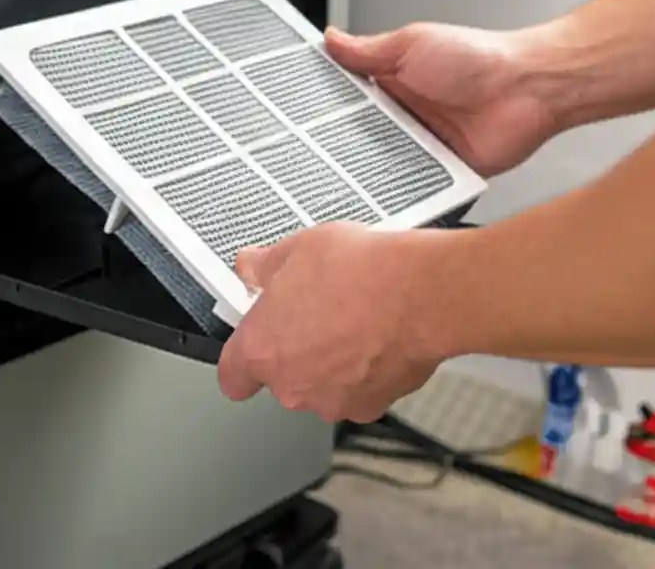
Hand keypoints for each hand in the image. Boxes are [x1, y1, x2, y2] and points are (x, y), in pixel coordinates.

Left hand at [217, 223, 448, 422]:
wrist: (422, 294)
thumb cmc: (362, 273)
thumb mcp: (298, 249)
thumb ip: (264, 266)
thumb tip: (251, 267)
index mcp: (262, 350)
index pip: (232, 376)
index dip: (242, 359)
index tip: (255, 339)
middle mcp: (292, 385)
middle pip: (281, 378)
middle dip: (295, 351)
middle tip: (314, 312)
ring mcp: (332, 400)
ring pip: (321, 385)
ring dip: (330, 362)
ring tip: (350, 320)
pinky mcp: (370, 406)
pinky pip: (357, 390)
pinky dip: (364, 371)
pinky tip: (375, 337)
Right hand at [326, 24, 559, 175]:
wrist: (528, 89)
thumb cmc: (480, 57)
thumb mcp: (412, 44)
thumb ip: (367, 50)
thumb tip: (331, 39)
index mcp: (393, 83)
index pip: (348, 101)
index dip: (326, 109)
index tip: (300, 118)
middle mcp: (405, 116)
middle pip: (359, 137)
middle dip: (340, 145)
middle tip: (314, 153)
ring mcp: (422, 145)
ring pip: (381, 165)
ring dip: (369, 168)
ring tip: (341, 177)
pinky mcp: (440, 173)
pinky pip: (413, 187)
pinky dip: (401, 191)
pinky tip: (384, 192)